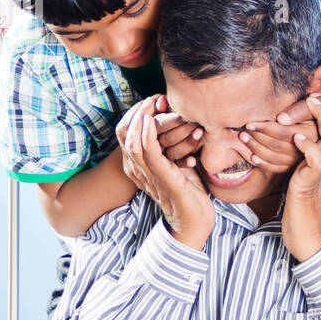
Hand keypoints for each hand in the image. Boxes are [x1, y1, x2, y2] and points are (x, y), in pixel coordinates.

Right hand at [115, 95, 213, 249]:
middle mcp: (138, 170)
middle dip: (137, 112)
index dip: (135, 116)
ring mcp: (146, 174)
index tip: (151, 102)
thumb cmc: (190, 194)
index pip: (128, 136)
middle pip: (125, 134)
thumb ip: (174, 151)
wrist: (195, 221)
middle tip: (151, 98)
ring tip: (151, 103)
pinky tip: (151, 119)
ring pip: (133, 140)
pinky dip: (147, 132)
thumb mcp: (179, 167)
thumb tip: (183, 128)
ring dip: (142, 117)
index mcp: (140, 167)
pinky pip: (147, 150)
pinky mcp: (160, 176)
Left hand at [237, 116, 318, 172]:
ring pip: (275, 157)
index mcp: (313, 131)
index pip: (284, 132)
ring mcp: (302, 160)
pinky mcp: (296, 169)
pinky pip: (277, 168)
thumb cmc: (312, 112)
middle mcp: (310, 148)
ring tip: (242, 138)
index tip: (249, 123)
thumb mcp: (308, 108)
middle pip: (278, 144)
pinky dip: (263, 162)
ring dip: (255, 148)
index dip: (265, 128)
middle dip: (257, 137)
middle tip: (242, 130)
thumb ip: (300, 109)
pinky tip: (252, 156)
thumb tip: (279, 118)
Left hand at [282, 94, 320, 261]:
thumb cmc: (304, 206)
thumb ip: (305, 155)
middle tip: (308, 95)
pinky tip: (297, 138)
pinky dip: (308, 144)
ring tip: (306, 105)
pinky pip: (317, 158)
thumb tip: (290, 137)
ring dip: (319, 116)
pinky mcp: (313, 182)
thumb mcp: (306, 174)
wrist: (311, 236)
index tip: (307, 96)